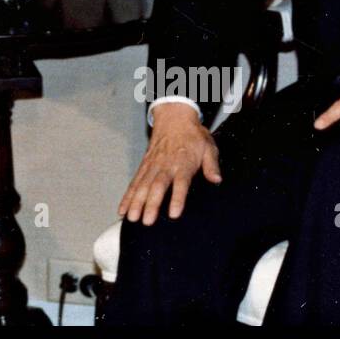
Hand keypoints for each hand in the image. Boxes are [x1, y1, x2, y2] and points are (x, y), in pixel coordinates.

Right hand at [117, 103, 221, 224]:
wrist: (174, 118)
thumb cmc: (193, 136)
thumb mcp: (208, 147)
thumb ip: (211, 165)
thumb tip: (216, 180)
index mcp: (183, 163)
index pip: (180, 182)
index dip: (177, 198)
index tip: (173, 214)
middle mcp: (165, 165)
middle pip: (157, 186)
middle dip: (150, 204)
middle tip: (146, 221)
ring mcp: (152, 165)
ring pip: (142, 185)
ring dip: (136, 202)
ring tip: (131, 218)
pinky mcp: (144, 166)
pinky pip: (134, 182)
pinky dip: (128, 196)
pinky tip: (123, 209)